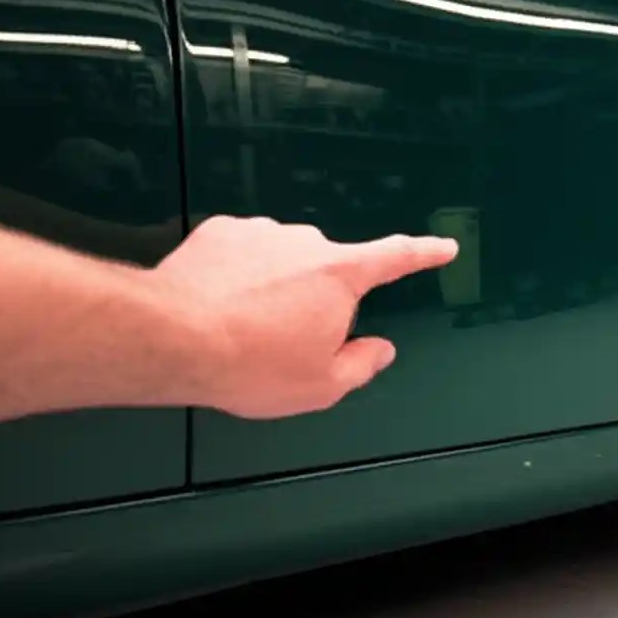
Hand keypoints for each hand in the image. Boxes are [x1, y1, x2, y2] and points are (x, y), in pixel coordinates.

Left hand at [152, 215, 457, 418]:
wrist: (174, 338)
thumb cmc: (250, 363)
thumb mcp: (320, 385)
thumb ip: (361, 365)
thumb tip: (379, 351)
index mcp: (340, 276)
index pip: (397, 257)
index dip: (424, 252)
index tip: (443, 246)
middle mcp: (305, 242)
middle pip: (328, 270)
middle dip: (315, 300)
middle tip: (285, 340)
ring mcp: (261, 232)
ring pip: (282, 260)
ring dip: (274, 287)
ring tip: (244, 326)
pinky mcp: (221, 232)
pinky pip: (243, 253)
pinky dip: (239, 276)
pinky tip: (221, 305)